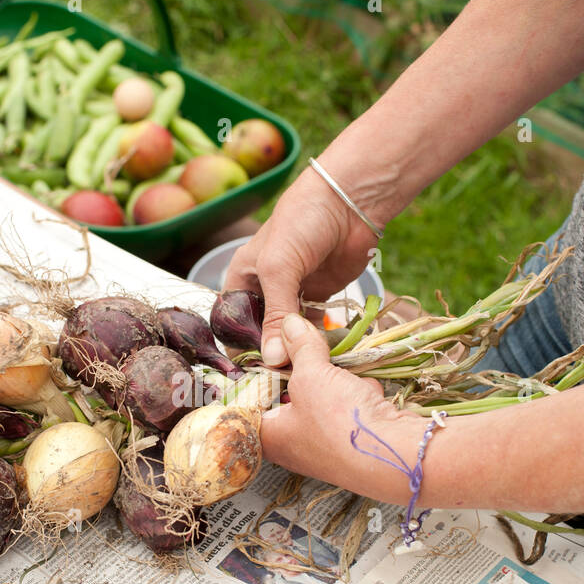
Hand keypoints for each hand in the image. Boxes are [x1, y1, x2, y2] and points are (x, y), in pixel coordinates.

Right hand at [224, 166, 379, 365]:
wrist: (350, 201)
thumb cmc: (303, 222)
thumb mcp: (279, 268)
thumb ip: (276, 315)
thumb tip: (272, 360)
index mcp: (242, 277)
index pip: (233, 321)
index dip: (240, 347)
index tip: (253, 374)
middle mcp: (265, 289)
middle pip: (262, 332)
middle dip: (270, 354)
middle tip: (281, 381)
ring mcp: (294, 295)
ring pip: (289, 333)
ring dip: (295, 351)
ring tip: (302, 375)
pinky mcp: (321, 298)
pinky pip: (314, 329)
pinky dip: (317, 342)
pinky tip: (320, 358)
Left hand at [260, 313, 424, 504]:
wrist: (396, 454)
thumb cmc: (339, 423)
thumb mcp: (312, 374)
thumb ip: (299, 347)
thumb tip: (289, 325)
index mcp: (269, 435)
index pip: (250, 400)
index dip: (259, 373)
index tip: (271, 351)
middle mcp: (293, 446)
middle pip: (290, 395)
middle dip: (307, 373)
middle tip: (311, 353)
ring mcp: (325, 446)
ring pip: (324, 399)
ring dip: (337, 382)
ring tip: (345, 375)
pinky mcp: (354, 443)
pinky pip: (349, 409)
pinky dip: (359, 397)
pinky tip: (367, 394)